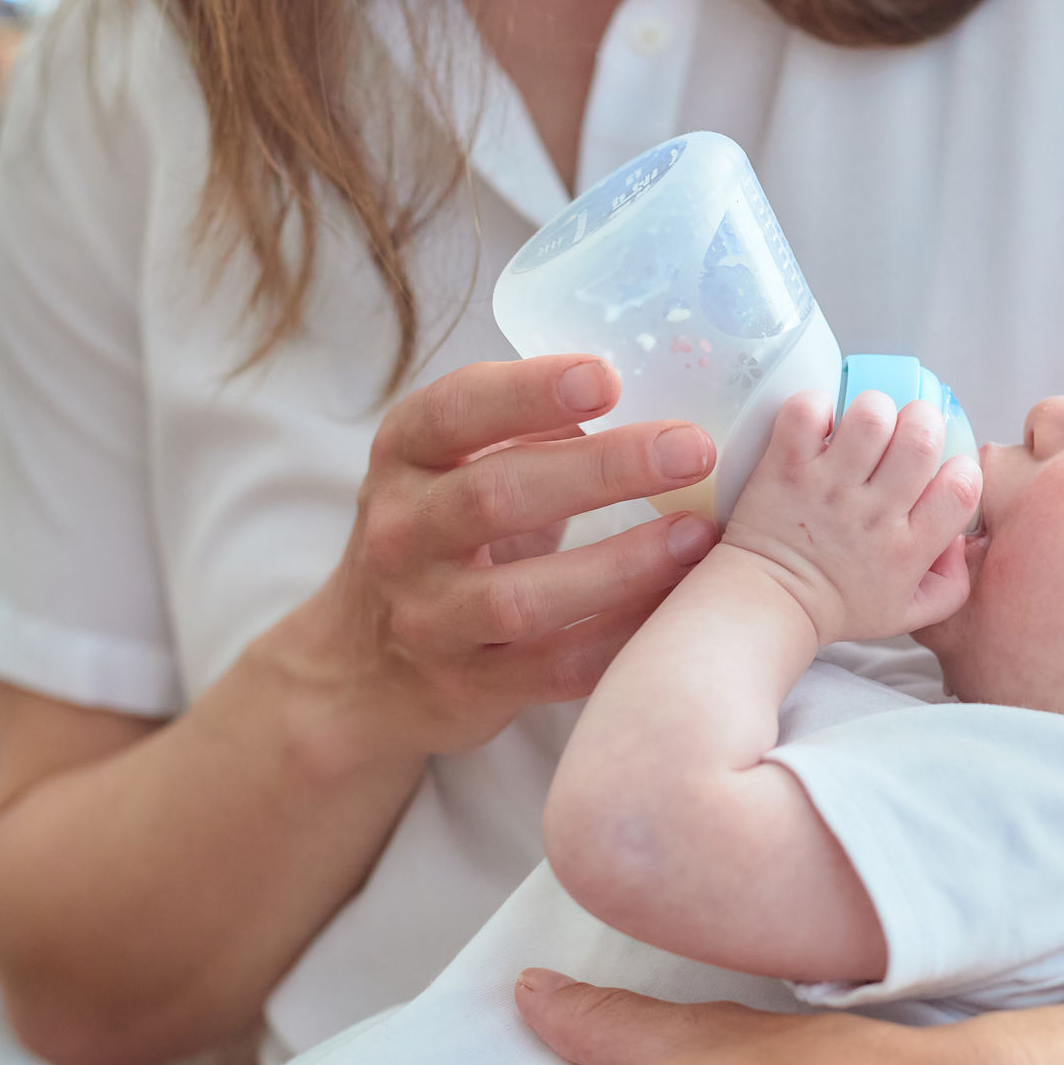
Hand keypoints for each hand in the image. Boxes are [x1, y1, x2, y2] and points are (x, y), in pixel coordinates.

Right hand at [275, 356, 723, 759]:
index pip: (454, 411)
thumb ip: (532, 428)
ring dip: (619, 565)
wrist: (367, 666)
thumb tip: (654, 388)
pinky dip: (619, 638)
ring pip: (522, 598)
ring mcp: (430, 618)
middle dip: (604, 470)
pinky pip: (554, 669)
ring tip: (696, 537)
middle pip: (496, 497)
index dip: (528, 392)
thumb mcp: (461, 465)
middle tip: (691, 449)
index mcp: (406, 456)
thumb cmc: (448, 537)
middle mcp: (403, 534)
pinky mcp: (468, 687)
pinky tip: (677, 611)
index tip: (607, 377)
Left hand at [718, 390, 978, 645]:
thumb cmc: (837, 606)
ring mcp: (829, 487)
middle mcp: (875, 514)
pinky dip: (816, 406)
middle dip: (922, 421)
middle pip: (921, 437)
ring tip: (861, 426)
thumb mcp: (909, 613)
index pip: (962, 488)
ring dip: (873, 408)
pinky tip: (820, 424)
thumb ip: (951, 582)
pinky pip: (808, 412)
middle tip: (903, 433)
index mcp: (910, 548)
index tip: (942, 471)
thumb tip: (959, 536)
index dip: (962, 468)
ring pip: (871, 416)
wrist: (770, 605)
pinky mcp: (788, 468)